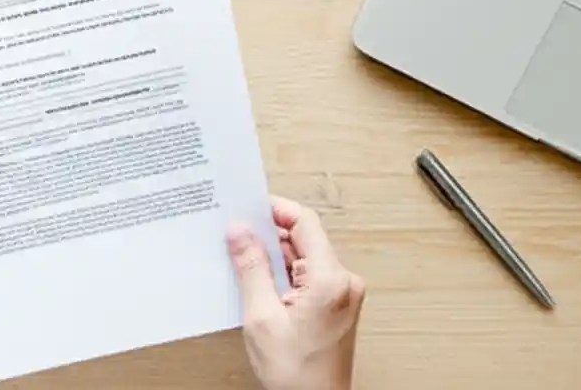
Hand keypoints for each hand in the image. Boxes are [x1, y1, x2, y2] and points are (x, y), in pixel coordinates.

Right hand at [227, 197, 364, 389]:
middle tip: (236, 238)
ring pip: (304, 258)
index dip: (275, 210)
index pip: (304, 222)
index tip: (249, 208)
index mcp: (330, 280)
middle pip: (304, 239)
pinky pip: (308, 276)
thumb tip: (240, 232)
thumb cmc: (296, 375)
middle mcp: (343, 282)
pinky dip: (284, 275)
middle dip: (269, 236)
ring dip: (275, 258)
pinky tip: (261, 286)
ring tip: (244, 267)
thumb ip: (251, 268)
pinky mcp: (337, 305)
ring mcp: (343, 294)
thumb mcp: (262, 317)